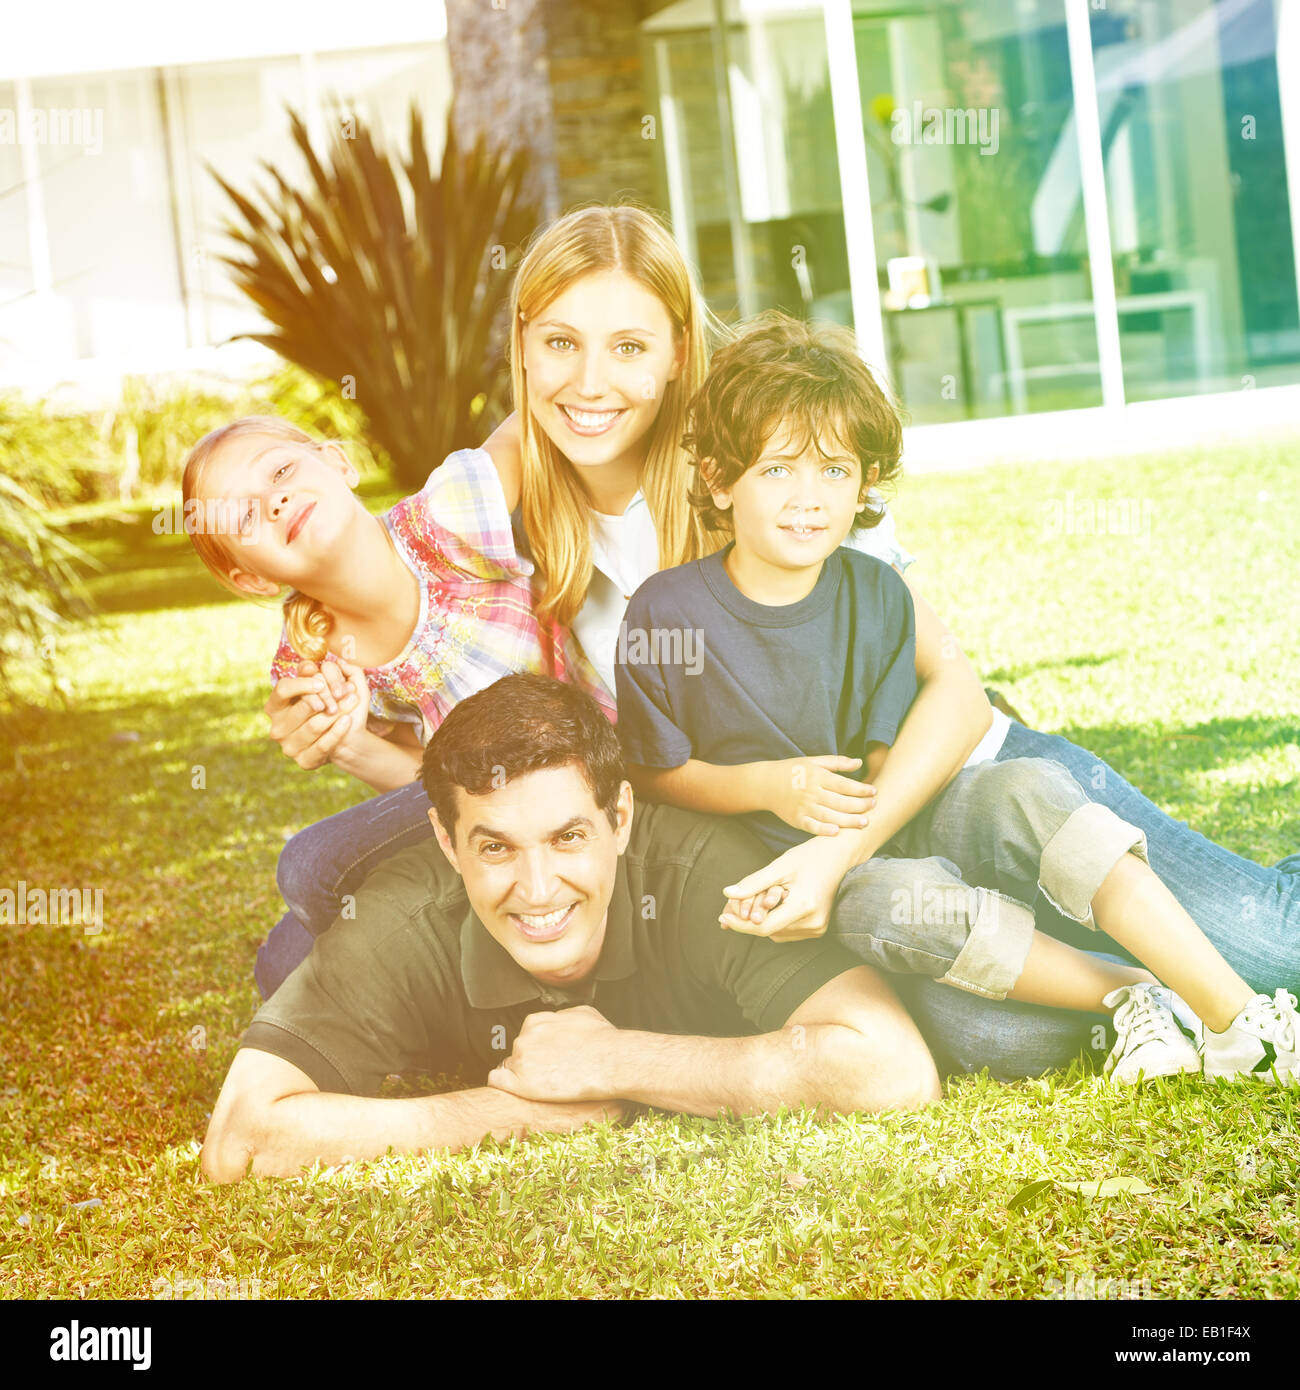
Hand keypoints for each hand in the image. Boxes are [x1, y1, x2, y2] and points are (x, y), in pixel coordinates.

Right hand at [264, 659, 363, 769]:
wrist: (348, 740)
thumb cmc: (332, 707)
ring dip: (338, 711)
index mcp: (275, 707)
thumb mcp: (325, 686)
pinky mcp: (304, 761)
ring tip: (353, 700)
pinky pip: (322, 745)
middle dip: (328, 697)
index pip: (282, 689)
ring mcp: (289, 747)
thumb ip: (315, 673)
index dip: (302, 684)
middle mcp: (278, 728)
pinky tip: (348, 720)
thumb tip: (308, 665)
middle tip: (347, 691)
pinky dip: (337, 731)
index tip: (322, 682)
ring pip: (314, 725)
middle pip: (303, 707)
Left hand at [486, 1006, 618, 1102]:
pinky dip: (504, 1086)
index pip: (526, 1036)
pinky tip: (517, 1090)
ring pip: (510, 1067)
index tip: (548, 1059)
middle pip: (518, 1052)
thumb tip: (561, 1020)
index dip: (538, 1049)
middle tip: (550, 1074)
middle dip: (531, 1062)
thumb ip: (563, 1017)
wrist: (609, 1060)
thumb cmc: (602, 1039)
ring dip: (523, 1075)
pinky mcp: (522, 1083)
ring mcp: (521, 1059)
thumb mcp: (582, 1013)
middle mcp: (524, 1038)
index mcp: (535, 1022)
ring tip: (543, 1085)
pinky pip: (498, 1081)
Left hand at [719, 835, 858, 942]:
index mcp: (804, 906)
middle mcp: (814, 923)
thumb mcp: (779, 866)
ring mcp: (818, 928)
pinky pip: (787, 931)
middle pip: (769, 931)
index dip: (740, 924)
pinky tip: (772, 905)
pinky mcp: (819, 929)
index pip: (764, 927)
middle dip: (748, 920)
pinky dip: (775, 921)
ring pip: (776, 933)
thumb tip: (727, 894)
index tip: (722, 917)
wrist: (840, 856)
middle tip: (730, 908)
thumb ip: (753, 882)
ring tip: (756, 901)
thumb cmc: (809, 856)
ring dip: (762, 921)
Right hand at [764, 756, 875, 836]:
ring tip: (865, 822)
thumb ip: (838, 762)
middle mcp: (812, 792)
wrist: (765, 784)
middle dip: (860, 805)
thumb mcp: (814, 761)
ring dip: (849, 820)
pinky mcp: (797, 819)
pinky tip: (837, 832)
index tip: (874, 791)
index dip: (861, 789)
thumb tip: (860, 762)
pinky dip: (824, 830)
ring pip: (830, 815)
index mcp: (818, 776)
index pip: (844, 784)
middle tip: (874, 806)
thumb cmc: (793, 771)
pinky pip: (812, 826)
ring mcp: (804, 807)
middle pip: (840, 801)